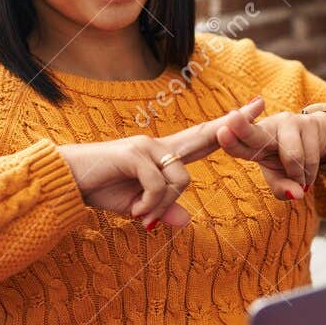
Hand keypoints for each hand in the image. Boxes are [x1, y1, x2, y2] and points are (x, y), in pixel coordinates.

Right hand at [57, 96, 263, 229]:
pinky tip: (135, 213)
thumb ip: (160, 210)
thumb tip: (185, 219)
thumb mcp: (135, 206)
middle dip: (233, 123)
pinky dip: (150, 206)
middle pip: (204, 134)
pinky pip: (159, 186)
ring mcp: (146, 147)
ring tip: (141, 216)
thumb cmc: (98, 190)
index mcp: (161, 155)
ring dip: (163, 205)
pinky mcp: (133, 155)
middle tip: (260, 105)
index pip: (202, 139)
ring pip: (181, 180)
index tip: (254, 110)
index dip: (227, 128)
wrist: (64, 181)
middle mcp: (157, 145)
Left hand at [216, 106, 325, 199]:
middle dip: (242, 128)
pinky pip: (310, 158)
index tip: (221, 132)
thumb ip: (282, 187)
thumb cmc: (288, 159)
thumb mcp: (281, 177)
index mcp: (253, 144)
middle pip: (253, 134)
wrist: (316, 136)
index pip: (239, 146)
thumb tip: (297, 194)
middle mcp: (267, 129)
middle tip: (232, 117)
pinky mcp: (308, 123)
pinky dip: (310, 174)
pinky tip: (307, 173)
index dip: (230, 141)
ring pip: (292, 157)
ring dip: (298, 176)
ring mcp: (287, 122)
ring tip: (298, 180)